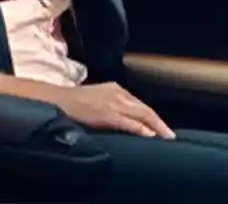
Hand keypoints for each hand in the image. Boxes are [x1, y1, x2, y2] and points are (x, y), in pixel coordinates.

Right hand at [46, 82, 175, 138]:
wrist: (56, 101)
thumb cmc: (73, 104)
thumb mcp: (96, 100)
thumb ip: (110, 107)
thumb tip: (122, 121)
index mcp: (116, 90)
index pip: (140, 105)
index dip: (152, 118)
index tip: (161, 129)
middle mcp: (118, 93)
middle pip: (145, 110)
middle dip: (159, 124)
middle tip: (171, 136)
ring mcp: (113, 103)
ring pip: (142, 115)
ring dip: (156, 127)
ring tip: (166, 138)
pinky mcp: (107, 114)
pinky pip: (129, 123)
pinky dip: (141, 129)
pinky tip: (150, 136)